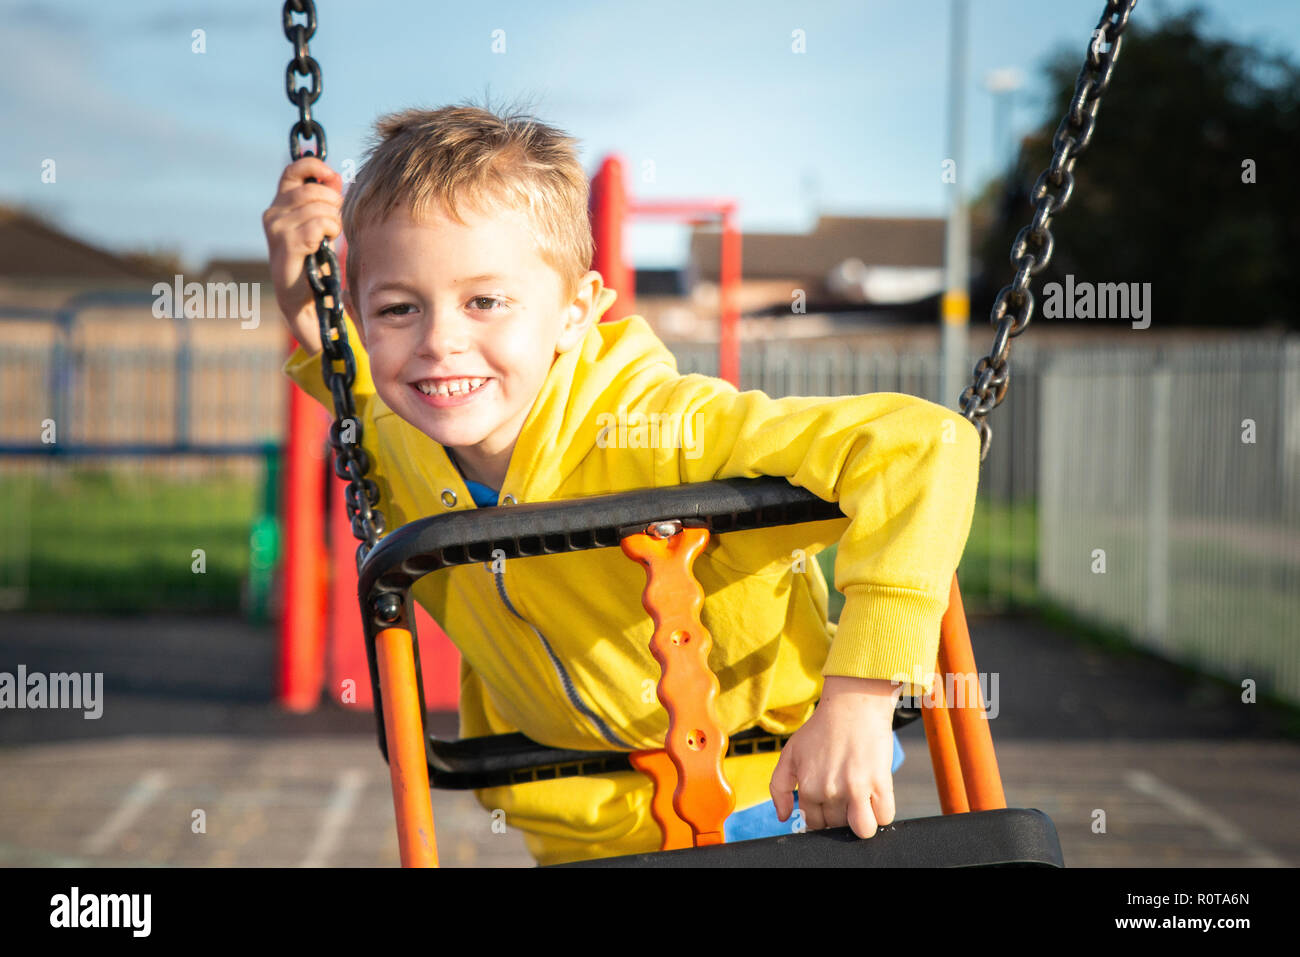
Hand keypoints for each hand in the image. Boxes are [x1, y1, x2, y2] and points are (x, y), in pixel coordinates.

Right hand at [261, 155, 343, 351]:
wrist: (302, 302)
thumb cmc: (314, 263)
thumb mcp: (320, 226)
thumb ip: (325, 201)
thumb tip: (336, 177)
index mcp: (278, 205)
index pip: (294, 170)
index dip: (315, 167)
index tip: (333, 177)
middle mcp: (273, 214)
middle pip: (314, 189)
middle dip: (334, 203)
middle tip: (336, 225)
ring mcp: (277, 229)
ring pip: (319, 207)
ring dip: (334, 221)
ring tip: (330, 238)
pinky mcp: (287, 244)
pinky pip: (319, 224)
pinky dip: (330, 232)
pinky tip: (326, 245)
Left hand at [769, 676, 900, 838]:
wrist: (852, 705)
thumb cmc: (821, 729)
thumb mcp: (790, 754)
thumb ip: (779, 787)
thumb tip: (783, 817)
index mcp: (808, 787)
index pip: (814, 824)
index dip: (822, 818)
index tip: (828, 807)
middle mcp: (830, 792)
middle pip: (837, 828)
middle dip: (840, 818)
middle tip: (845, 796)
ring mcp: (856, 789)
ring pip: (863, 830)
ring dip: (863, 822)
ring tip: (861, 803)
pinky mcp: (880, 783)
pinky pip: (885, 817)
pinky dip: (882, 812)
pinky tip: (875, 796)